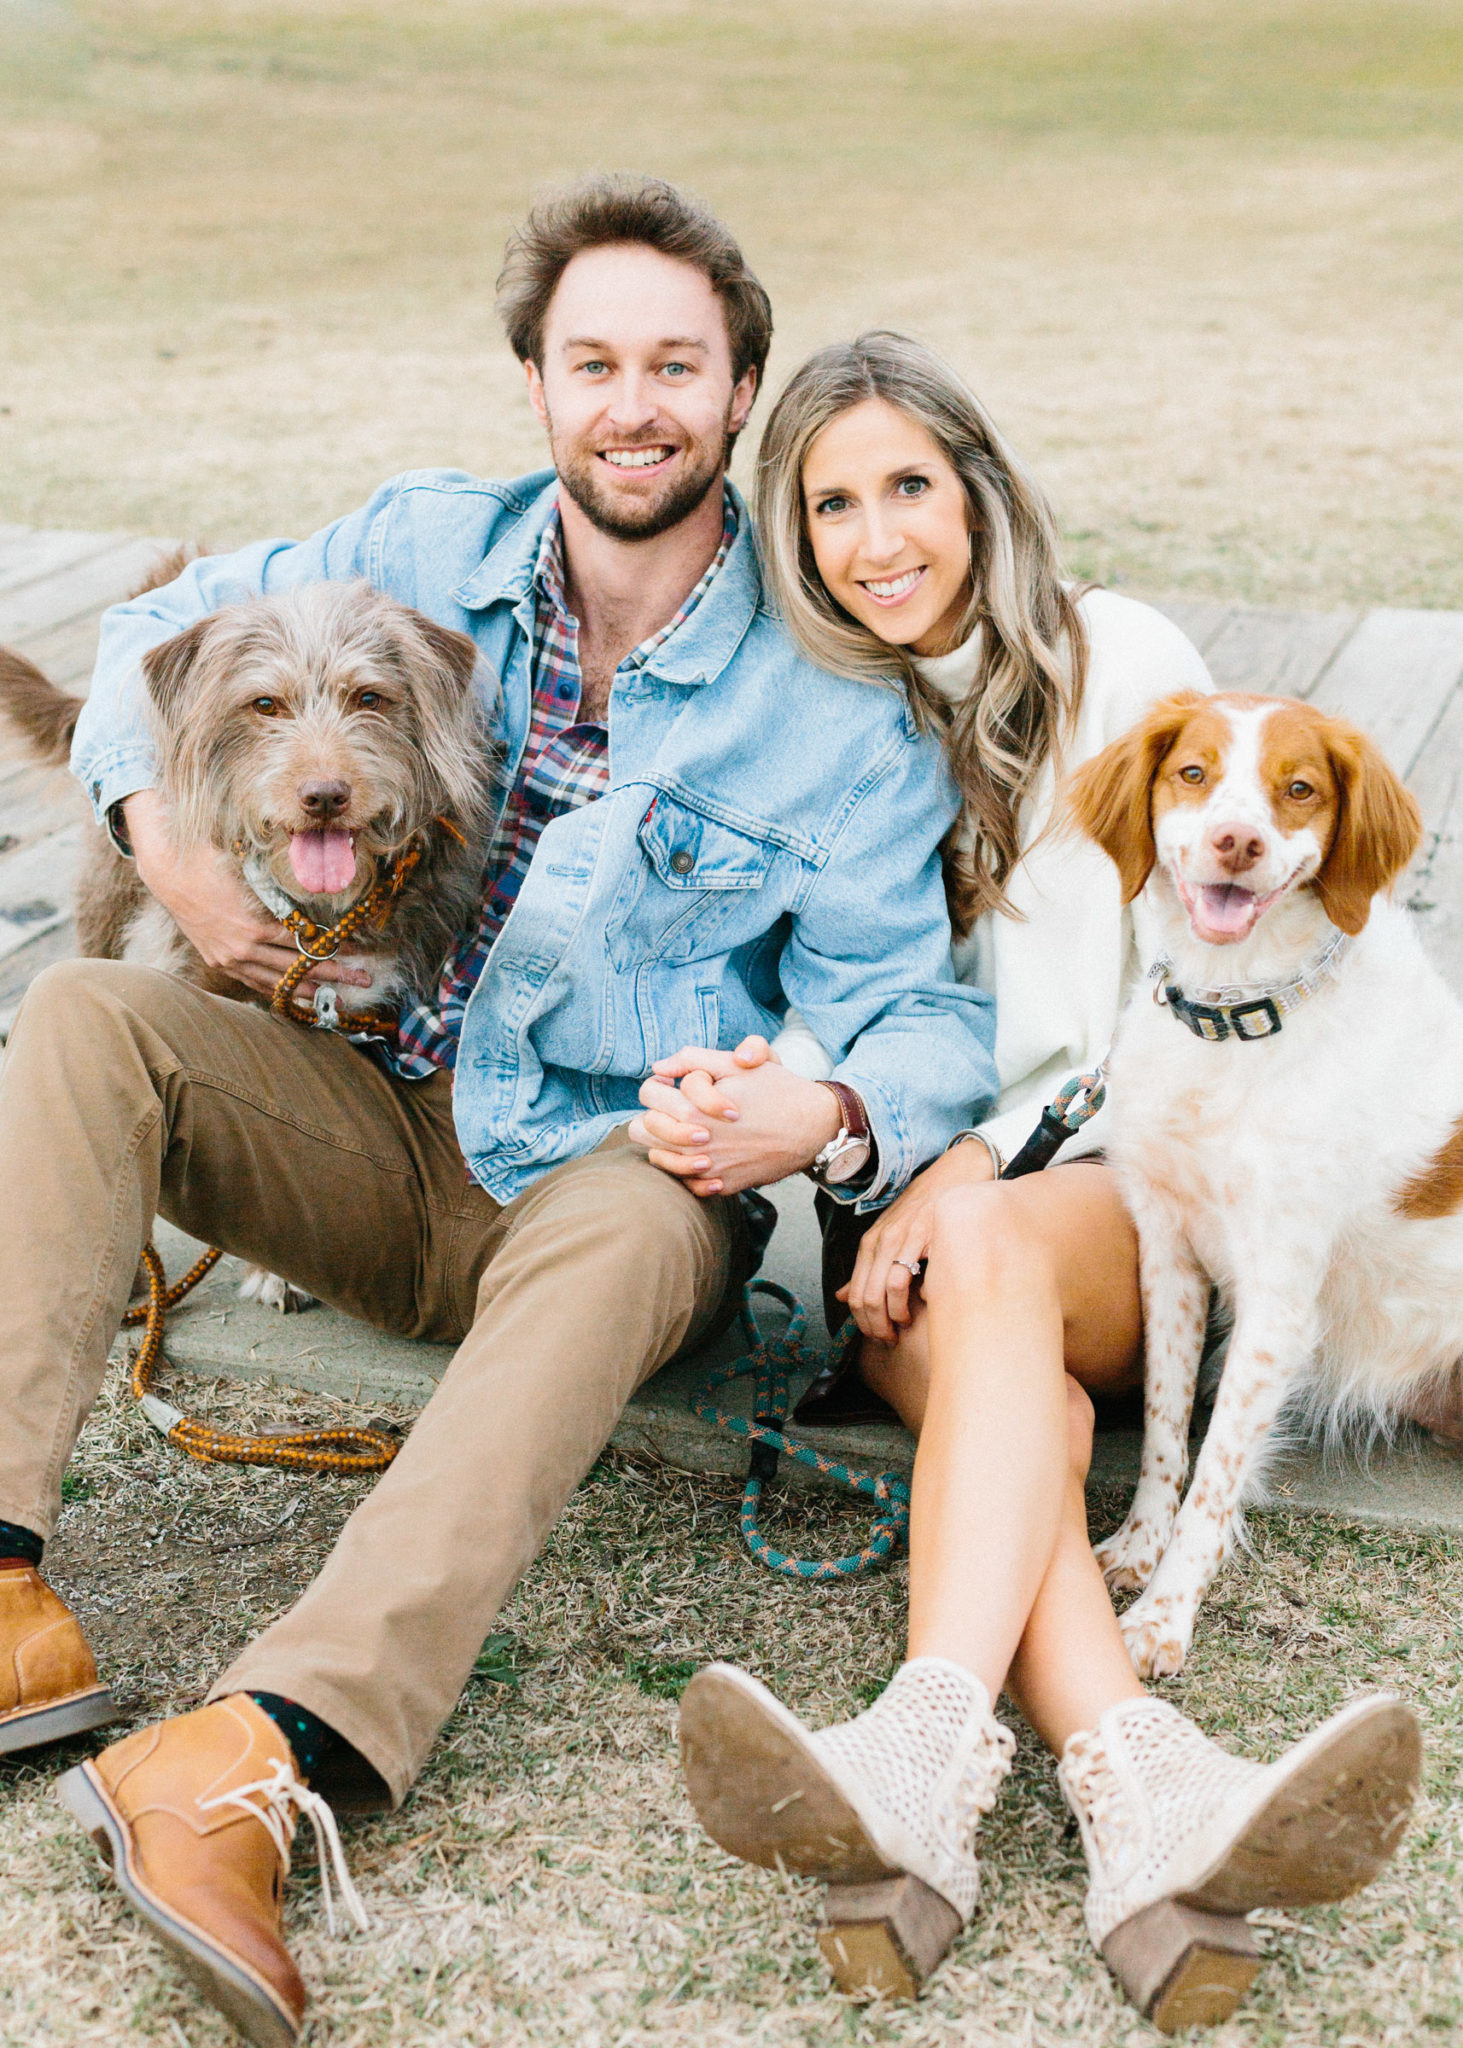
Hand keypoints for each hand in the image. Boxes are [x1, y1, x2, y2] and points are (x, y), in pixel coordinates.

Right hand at [124, 790, 373, 1000]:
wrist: (168, 873)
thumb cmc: (212, 861)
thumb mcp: (250, 866)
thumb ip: (281, 881)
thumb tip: (316, 876)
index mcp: (255, 926)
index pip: (304, 943)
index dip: (332, 948)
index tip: (355, 949)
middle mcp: (244, 949)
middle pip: (297, 968)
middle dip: (334, 975)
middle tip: (362, 980)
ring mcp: (230, 959)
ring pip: (277, 982)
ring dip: (308, 989)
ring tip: (335, 996)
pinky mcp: (220, 962)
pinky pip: (254, 982)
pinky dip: (277, 990)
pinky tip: (296, 995)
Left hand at [628, 1038, 838, 1196]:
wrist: (813, 1127)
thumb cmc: (776, 1090)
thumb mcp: (738, 1064)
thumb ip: (694, 1059)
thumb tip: (660, 1067)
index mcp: (694, 1109)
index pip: (648, 1093)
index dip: (660, 1083)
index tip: (675, 1082)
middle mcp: (695, 1143)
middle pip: (643, 1128)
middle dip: (657, 1111)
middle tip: (676, 1104)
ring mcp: (708, 1168)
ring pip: (657, 1158)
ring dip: (664, 1141)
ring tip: (682, 1128)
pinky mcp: (722, 1184)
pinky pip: (684, 1182)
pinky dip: (684, 1168)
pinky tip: (698, 1152)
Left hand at [838, 1138, 994, 1342]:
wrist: (955, 1176)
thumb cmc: (927, 1209)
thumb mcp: (892, 1235)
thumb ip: (867, 1268)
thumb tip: (841, 1296)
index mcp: (870, 1243)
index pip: (855, 1294)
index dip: (863, 1324)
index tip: (879, 1337)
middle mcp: (879, 1241)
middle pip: (865, 1298)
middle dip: (876, 1327)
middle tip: (891, 1339)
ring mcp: (899, 1238)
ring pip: (880, 1292)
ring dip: (891, 1318)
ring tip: (904, 1326)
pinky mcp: (919, 1237)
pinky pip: (902, 1277)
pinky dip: (907, 1301)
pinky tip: (919, 1306)